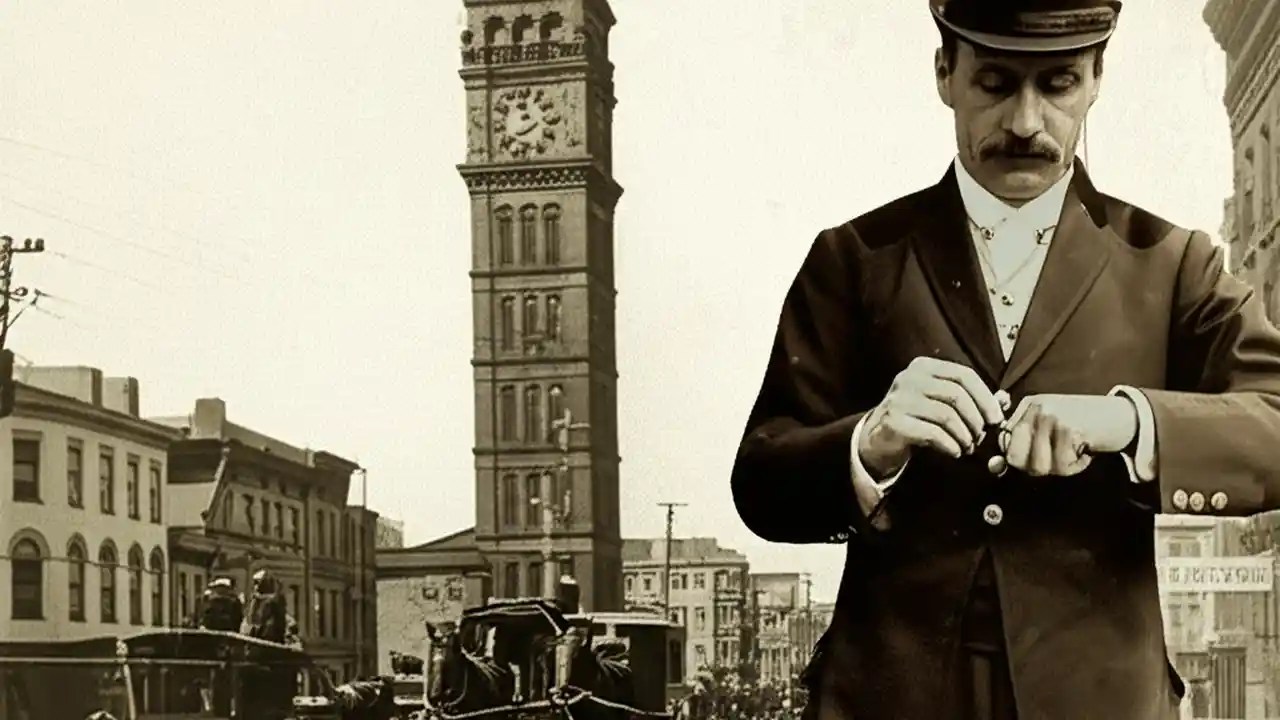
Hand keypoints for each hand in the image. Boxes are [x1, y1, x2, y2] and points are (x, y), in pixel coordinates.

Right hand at [858, 357, 1005, 476]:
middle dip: (976, 419)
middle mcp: (909, 378)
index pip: (964, 375)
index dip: (985, 397)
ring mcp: (898, 399)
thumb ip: (971, 398)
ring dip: (964, 435)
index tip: (996, 419)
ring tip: (968, 446)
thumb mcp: (941, 402)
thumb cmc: (917, 418)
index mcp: (924, 367)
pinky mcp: (893, 421)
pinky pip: (932, 433)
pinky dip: (950, 445)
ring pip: (946, 415)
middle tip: (981, 437)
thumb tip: (1005, 399)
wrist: (878, 437)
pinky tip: (955, 451)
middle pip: (956, 395)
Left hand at [998, 393, 1137, 476]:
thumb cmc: (1087, 425)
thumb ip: (1024, 446)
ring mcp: (1050, 417)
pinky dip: (1077, 465)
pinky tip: (1086, 449)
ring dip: (1061, 467)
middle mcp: (1035, 408)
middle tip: (1058, 460)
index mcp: (1028, 406)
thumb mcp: (1051, 430)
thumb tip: (994, 467)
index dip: (1014, 461)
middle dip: (1035, 468)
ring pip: (1039, 466)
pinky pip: (1062, 465)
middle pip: (1015, 458)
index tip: (1036, 463)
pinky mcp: (1067, 428)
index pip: (1005, 443)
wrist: (1125, 414)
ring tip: (1075, 452)